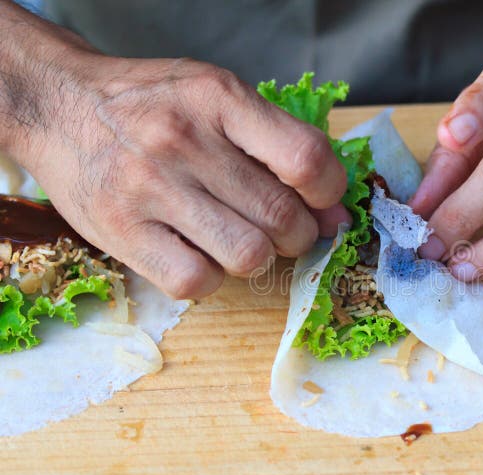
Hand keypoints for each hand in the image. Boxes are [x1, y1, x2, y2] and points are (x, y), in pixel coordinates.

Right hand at [18, 52, 348, 298]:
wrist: (60, 106)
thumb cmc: (154, 105)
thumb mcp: (219, 100)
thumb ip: (280, 148)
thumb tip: (337, 215)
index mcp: (219, 98)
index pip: (305, 159)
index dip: (329, 191)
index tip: (321, 200)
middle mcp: (184, 141)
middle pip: (280, 217)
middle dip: (297, 234)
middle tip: (281, 227)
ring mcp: (149, 188)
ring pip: (247, 256)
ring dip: (258, 257)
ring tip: (239, 237)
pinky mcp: (120, 231)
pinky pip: (197, 282)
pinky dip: (212, 278)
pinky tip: (202, 254)